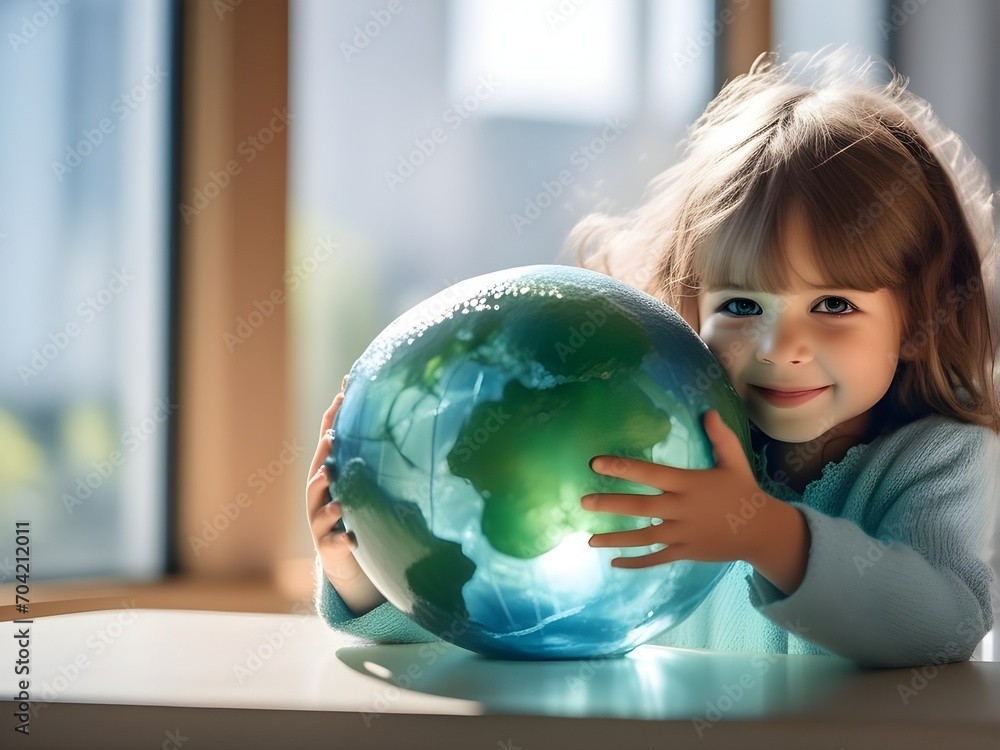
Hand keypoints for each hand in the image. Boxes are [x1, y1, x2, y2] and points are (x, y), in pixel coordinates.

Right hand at [306, 377, 387, 613]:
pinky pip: (334, 543)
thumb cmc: (359, 515)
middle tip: (332, 441)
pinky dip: (342, 540)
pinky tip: (352, 538)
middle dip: (323, 456)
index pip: (328, 444)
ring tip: (336, 494)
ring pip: (318, 508)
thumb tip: (415, 433)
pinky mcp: (328, 547)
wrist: (346, 561)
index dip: (332, 419)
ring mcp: (320, 522)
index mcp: (330, 477)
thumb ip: (380, 464)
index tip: (341, 395)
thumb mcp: (368, 487)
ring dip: (327, 499)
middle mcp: (320, 497)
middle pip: (316, 472)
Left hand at [582, 409, 775, 567]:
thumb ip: (719, 437)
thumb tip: (707, 411)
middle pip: (641, 507)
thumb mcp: (734, 461)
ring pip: (644, 537)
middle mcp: (682, 509)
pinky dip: (636, 562)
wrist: (762, 531)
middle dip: (610, 505)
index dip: (622, 468)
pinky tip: (614, 563)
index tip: (596, 464)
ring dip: (616, 539)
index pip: (650, 473)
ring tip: (589, 540)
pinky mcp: (686, 552)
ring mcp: (683, 534)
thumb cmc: (744, 491)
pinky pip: (657, 558)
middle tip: (583, 503)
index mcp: (689, 484)